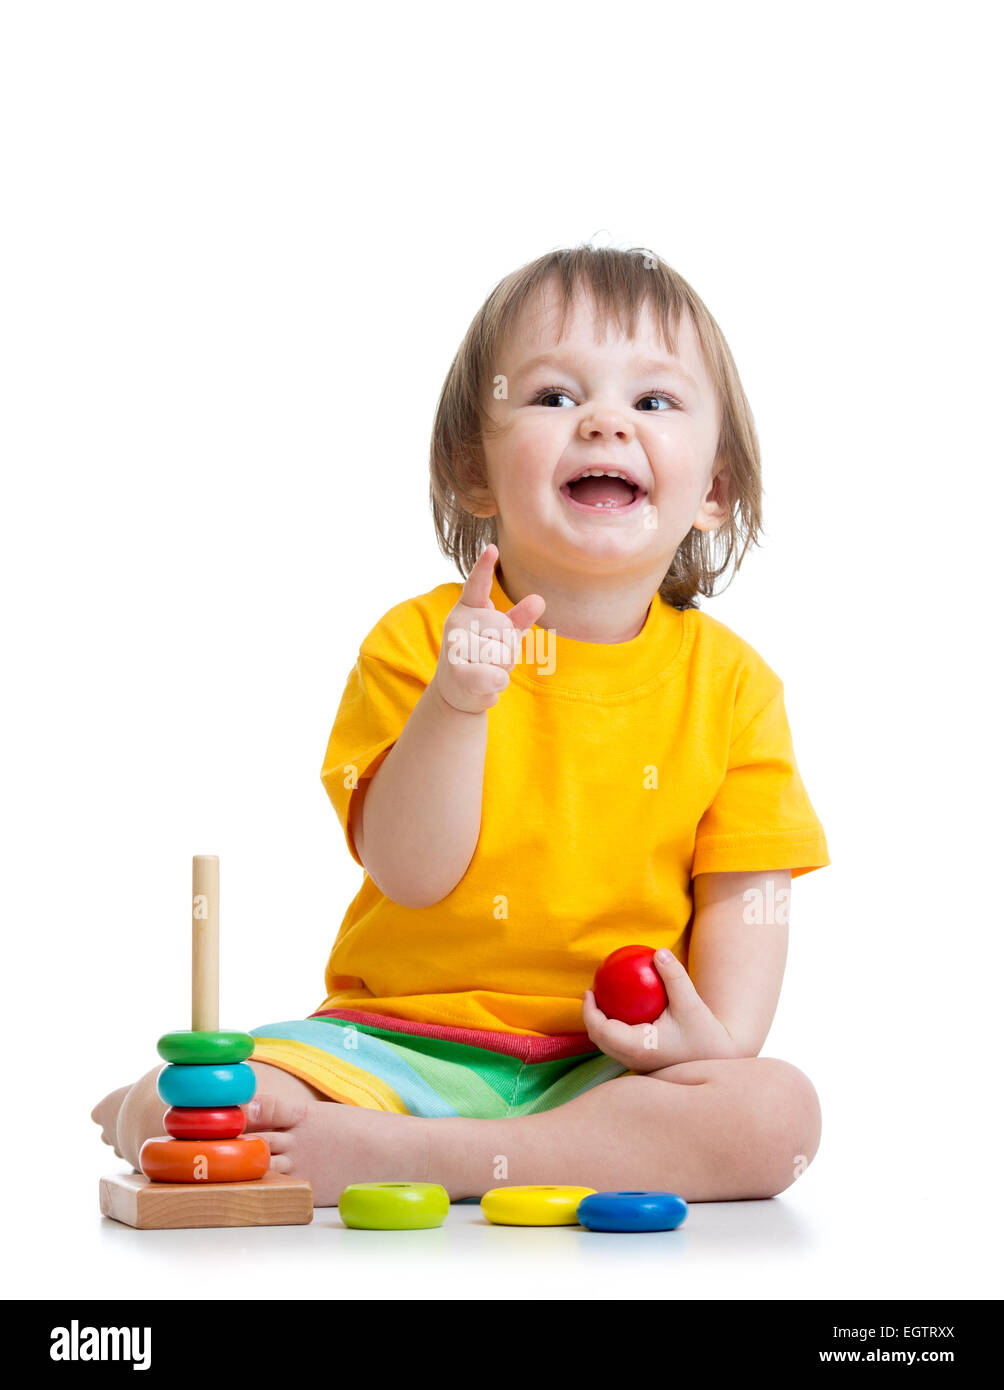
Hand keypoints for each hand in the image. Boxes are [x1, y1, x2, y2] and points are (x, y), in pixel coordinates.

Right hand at [433, 543, 544, 713]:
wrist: (458, 692)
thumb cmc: (483, 657)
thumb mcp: (504, 635)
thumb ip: (520, 618)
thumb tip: (539, 598)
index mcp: (470, 608)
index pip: (478, 585)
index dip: (484, 567)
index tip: (492, 548)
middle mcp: (458, 622)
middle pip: (507, 631)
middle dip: (507, 650)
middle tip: (489, 658)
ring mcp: (454, 646)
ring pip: (503, 654)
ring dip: (502, 668)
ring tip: (485, 669)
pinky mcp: (457, 672)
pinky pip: (496, 675)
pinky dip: (498, 682)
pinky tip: (486, 684)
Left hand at [582, 948, 742, 1072]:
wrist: (721, 1060)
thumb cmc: (705, 1033)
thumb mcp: (691, 1003)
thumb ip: (674, 977)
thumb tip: (659, 952)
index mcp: (638, 1049)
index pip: (602, 1031)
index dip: (589, 1012)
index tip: (589, 990)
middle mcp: (634, 1061)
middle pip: (600, 1041)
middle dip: (591, 1017)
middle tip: (593, 992)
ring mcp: (639, 1065)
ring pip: (609, 1046)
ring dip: (602, 1024)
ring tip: (604, 1000)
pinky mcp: (645, 1064)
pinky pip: (622, 1046)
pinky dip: (615, 1029)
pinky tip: (624, 1010)